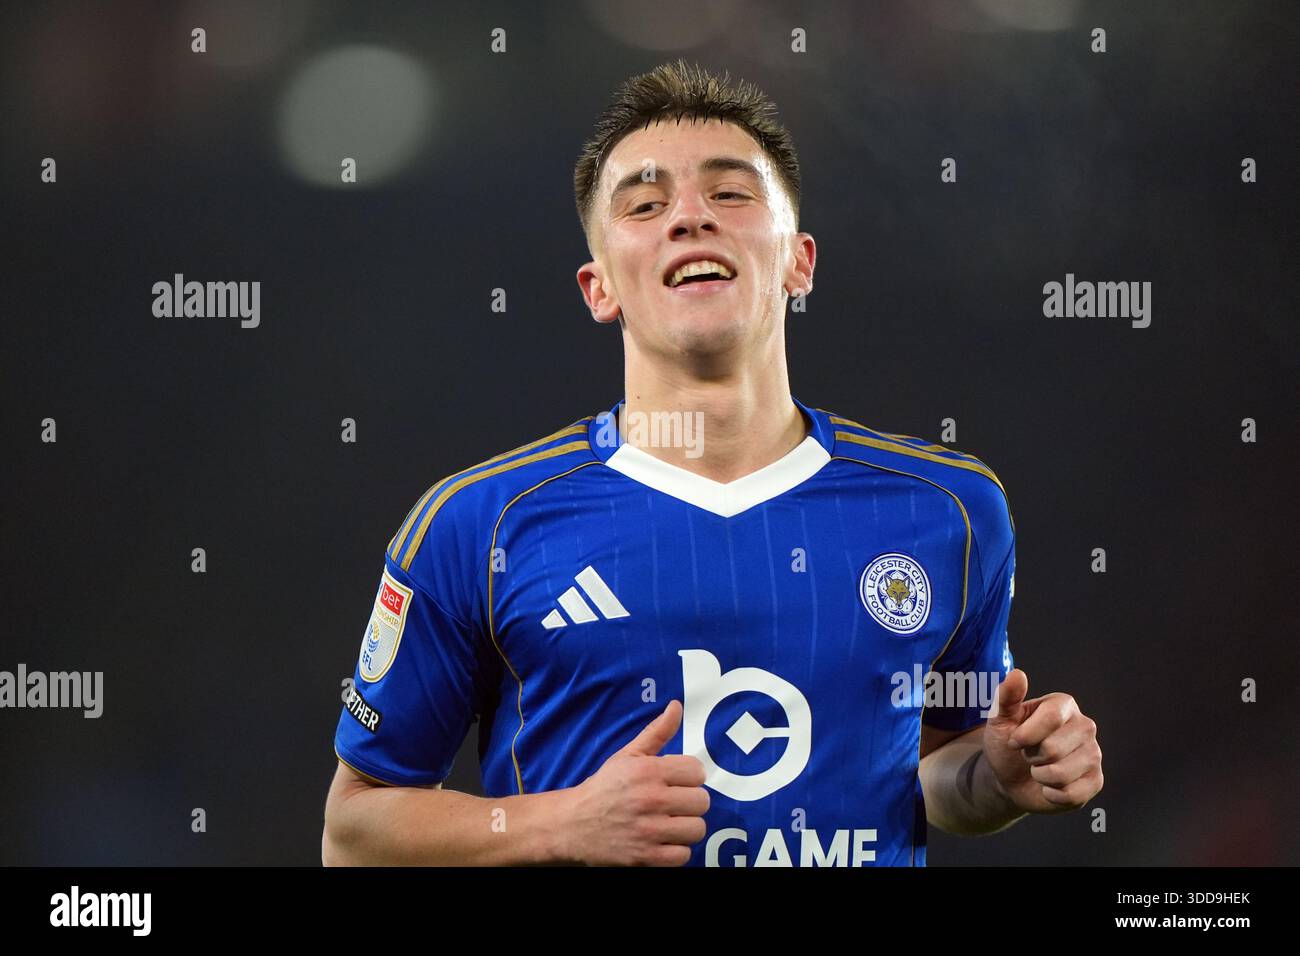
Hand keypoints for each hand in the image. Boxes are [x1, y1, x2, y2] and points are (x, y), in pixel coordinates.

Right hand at [560, 700, 709, 865]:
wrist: (572, 824)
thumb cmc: (604, 787)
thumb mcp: (627, 755)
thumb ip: (656, 732)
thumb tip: (676, 706)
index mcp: (648, 771)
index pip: (697, 772)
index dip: (689, 777)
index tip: (677, 782)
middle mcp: (650, 800)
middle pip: (702, 801)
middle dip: (689, 802)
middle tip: (673, 804)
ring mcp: (649, 831)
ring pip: (697, 829)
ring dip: (685, 828)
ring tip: (670, 823)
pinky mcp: (646, 857)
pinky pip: (683, 855)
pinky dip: (676, 851)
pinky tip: (663, 841)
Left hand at [982, 669, 1103, 814]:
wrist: (1011, 778)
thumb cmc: (1007, 744)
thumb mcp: (999, 720)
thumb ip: (1006, 697)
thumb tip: (1017, 674)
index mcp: (1063, 705)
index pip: (1051, 717)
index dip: (1025, 735)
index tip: (1013, 741)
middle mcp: (1085, 726)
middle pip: (1054, 748)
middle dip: (1031, 757)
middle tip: (1029, 755)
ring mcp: (1093, 754)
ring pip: (1061, 773)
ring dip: (1040, 776)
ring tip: (1039, 769)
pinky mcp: (1096, 781)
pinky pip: (1071, 794)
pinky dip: (1051, 795)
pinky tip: (1049, 787)